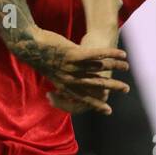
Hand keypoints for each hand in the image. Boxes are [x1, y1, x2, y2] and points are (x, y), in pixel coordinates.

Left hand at [9, 27, 128, 115]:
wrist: (29, 45)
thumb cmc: (39, 57)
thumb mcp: (51, 71)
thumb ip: (62, 79)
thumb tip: (66, 86)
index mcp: (64, 85)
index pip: (84, 99)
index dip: (97, 104)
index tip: (107, 109)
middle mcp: (70, 80)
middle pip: (96, 86)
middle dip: (112, 87)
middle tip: (126, 89)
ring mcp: (71, 68)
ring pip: (98, 69)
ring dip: (115, 67)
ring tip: (127, 66)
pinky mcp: (73, 55)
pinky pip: (96, 55)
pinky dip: (110, 54)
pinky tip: (122, 54)